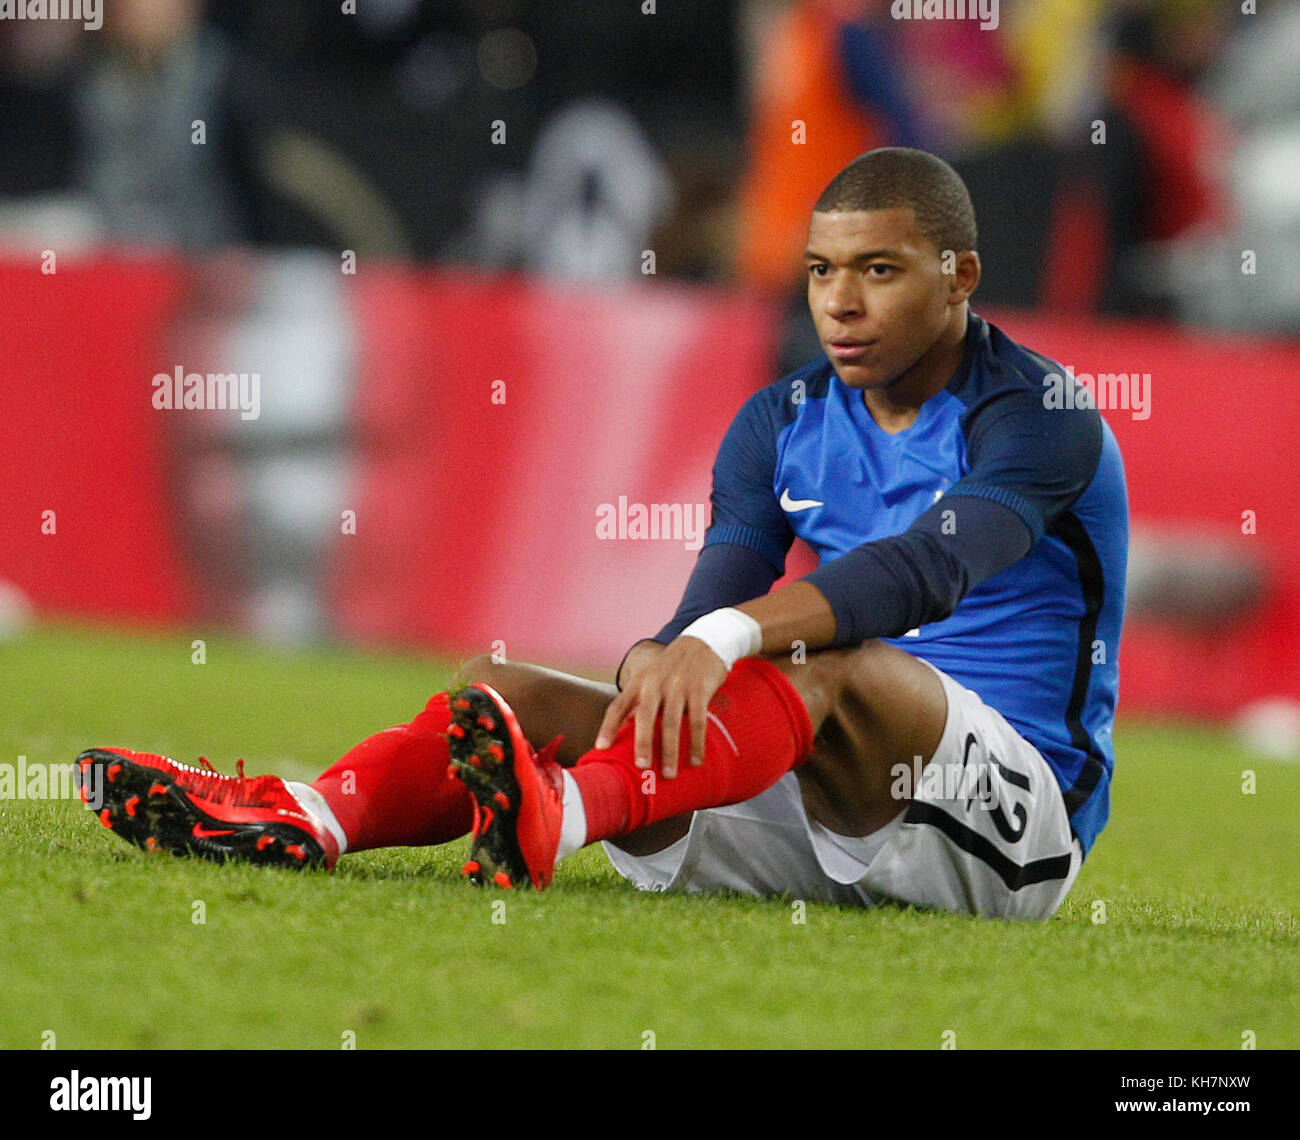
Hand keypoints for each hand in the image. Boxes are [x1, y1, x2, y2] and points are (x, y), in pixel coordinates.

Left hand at [596, 636, 726, 778]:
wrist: (703, 642)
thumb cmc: (671, 668)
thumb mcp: (650, 677)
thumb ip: (638, 702)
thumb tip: (623, 733)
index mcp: (639, 682)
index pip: (618, 706)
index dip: (608, 727)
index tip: (601, 748)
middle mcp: (655, 683)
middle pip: (645, 717)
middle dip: (642, 743)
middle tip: (641, 767)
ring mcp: (678, 686)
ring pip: (672, 723)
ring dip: (670, 751)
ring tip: (668, 774)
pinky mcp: (700, 689)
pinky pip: (697, 721)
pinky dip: (696, 743)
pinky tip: (695, 760)